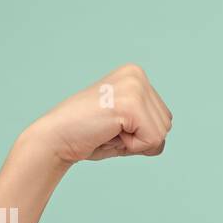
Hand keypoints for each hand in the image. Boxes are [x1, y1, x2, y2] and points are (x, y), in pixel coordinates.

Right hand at [20, 63, 172, 164]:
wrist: (56, 138)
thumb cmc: (88, 135)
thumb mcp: (125, 123)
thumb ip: (147, 122)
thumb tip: (166, 129)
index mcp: (135, 75)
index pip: (164, 118)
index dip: (141, 134)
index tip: (113, 126)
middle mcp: (137, 75)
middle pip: (166, 125)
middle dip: (141, 139)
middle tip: (110, 130)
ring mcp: (134, 86)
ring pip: (161, 134)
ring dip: (136, 143)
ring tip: (109, 130)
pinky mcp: (131, 103)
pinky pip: (153, 140)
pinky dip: (133, 147)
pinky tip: (109, 133)